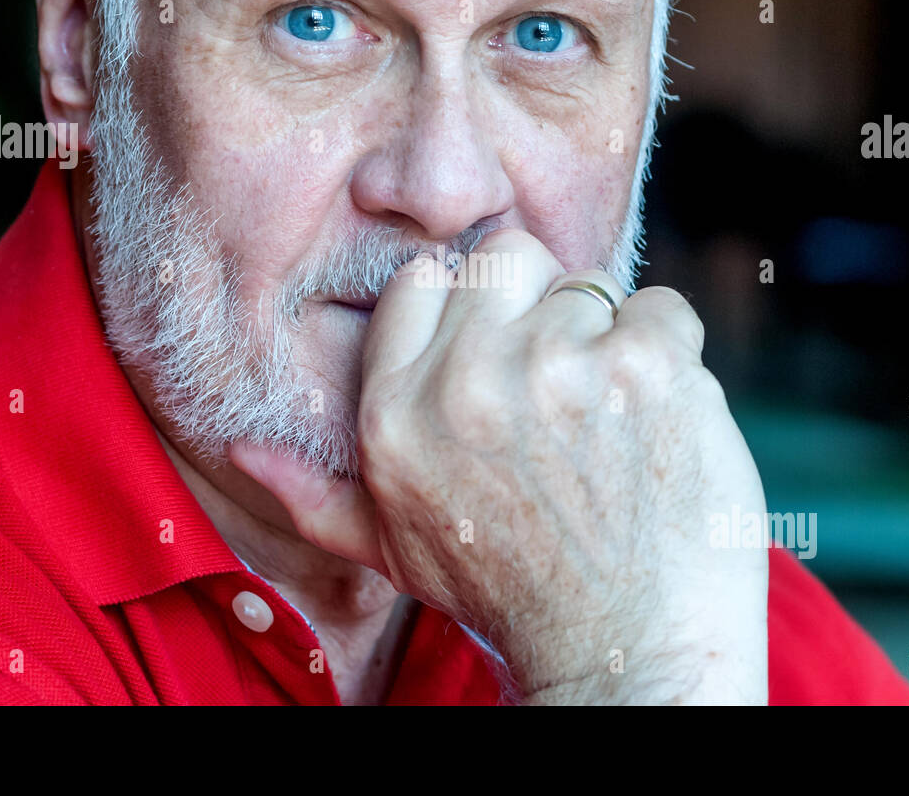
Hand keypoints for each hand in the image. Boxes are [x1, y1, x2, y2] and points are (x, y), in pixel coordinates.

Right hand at [231, 229, 767, 703]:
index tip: (502, 359)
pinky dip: (670, 356)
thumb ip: (317, 493)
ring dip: (607, 341)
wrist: (625, 651)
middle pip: (509, 255)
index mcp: (397, 411)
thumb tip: (239, 450)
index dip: (473, 310)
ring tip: (608, 424)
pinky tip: (654, 424)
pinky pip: (663, 309)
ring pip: (592, 283)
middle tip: (560, 384)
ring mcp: (559, 366)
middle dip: (540, 305)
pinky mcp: (644, 366)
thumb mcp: (394, 549)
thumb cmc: (511, 592)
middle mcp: (466, 381)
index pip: (425, 279)